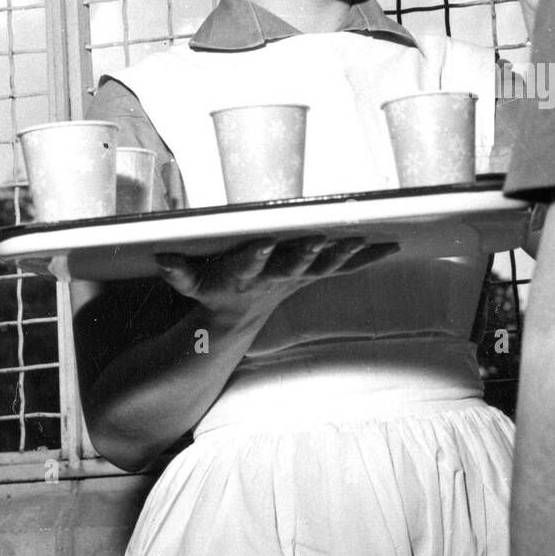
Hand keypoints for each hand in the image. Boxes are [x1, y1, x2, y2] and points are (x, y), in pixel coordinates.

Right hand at [154, 234, 398, 324]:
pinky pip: (346, 266)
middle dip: (309, 253)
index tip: (264, 243)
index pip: (251, 263)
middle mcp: (277, 277)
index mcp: (247, 275)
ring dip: (346, 254)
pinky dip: (368, 257)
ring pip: (327, 265)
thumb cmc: (217, 289)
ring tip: (367, 240)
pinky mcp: (316, 274)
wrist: (240, 314)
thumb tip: (161, 259)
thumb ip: (179, 272)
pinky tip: (393, 247)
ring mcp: (300, 277)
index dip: (257, 255)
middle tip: (322, 240)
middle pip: (296, 265)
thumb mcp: (192, 283)